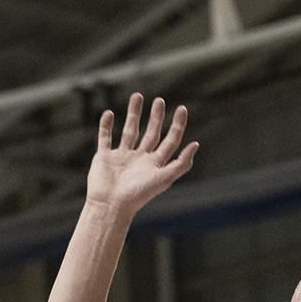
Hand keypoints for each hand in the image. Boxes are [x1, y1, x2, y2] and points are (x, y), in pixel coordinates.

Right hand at [85, 93, 198, 216]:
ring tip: (137, 96)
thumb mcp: (164, 178)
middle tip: (160, 100)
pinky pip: (105, 138)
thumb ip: (181, 163)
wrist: (111, 205)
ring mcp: (122, 157)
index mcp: (155, 163)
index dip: (177, 125)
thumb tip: (196, 144)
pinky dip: (106, 126)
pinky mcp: (104, 157)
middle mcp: (140, 159)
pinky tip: (109, 113)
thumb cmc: (138, 195)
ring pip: (129, 131)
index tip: (182, 108)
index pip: (170, 140)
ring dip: (134, 114)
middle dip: (156, 117)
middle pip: (151, 133)